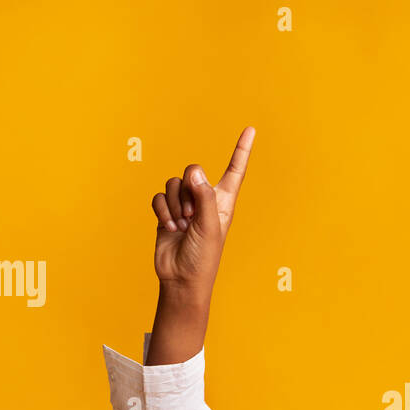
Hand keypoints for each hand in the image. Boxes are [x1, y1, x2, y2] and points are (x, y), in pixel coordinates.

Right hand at [151, 125, 255, 299]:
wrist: (181, 279)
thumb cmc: (203, 258)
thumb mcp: (210, 227)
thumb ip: (204, 197)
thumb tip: (195, 172)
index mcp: (224, 201)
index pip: (235, 170)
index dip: (242, 150)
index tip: (251, 130)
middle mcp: (205, 200)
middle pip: (192, 172)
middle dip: (187, 190)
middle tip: (191, 217)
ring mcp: (184, 206)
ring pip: (172, 184)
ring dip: (175, 205)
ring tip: (181, 227)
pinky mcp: (166, 213)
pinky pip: (158, 197)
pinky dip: (162, 211)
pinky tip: (169, 228)